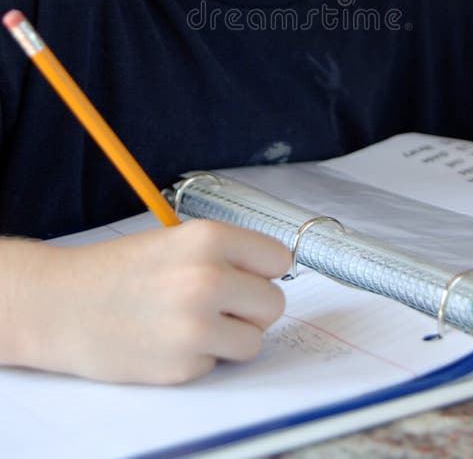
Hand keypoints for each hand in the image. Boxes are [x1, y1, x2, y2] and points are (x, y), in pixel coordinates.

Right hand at [0, 220, 289, 383]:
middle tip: (219, 306)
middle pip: (274, 303)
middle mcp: (208, 278)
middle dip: (252, 309)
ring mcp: (196, 324)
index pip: (279, 259)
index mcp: (209, 238)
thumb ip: (225, 255)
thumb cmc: (119, 271)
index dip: (264, 272)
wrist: (62, 305)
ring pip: (255, 340)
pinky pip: (219, 363)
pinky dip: (200, 358)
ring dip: (232, 338)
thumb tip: (272, 274)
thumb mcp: (177, 242)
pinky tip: (168, 341)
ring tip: (194, 324)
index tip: (250, 278)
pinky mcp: (183, 364)